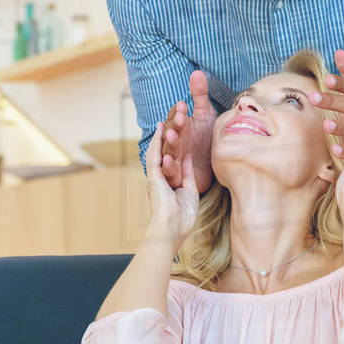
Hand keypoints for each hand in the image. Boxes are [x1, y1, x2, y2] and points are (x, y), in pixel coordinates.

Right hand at [145, 120, 199, 244]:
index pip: (174, 155)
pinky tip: (161, 129)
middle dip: (171, 131)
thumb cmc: (182, 217)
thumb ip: (187, 173)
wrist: (173, 230)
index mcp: (169, 180)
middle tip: (176, 113)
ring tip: (169, 116)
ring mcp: (156, 176)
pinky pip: (155, 156)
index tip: (182, 126)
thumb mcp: (189, 190)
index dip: (178, 140)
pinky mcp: (154, 178)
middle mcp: (160, 176)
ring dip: (165, 132)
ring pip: (159, 149)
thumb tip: (187, 157)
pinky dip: (157, 142)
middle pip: (166, 149)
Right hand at [159, 70, 216, 193]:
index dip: (178, 112)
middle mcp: (174, 141)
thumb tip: (196, 71)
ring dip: (169, 143)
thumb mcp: (205, 116)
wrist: (215, 167)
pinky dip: (169, 166)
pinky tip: (170, 160)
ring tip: (173, 136)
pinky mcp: (178, 175)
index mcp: (179, 127)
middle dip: (174, 125)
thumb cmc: (207, 140)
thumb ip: (200, 95)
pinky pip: (170, 171)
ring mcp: (174, 157)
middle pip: (170, 132)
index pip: (174, 117)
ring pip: (168, 150)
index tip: (184, 105)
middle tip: (181, 118)